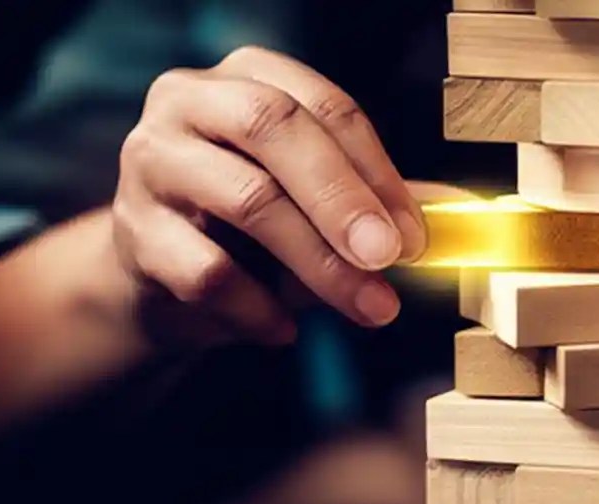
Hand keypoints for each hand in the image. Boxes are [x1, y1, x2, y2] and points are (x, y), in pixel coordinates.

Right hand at [112, 47, 426, 345]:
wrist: (158, 276)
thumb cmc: (252, 228)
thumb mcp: (317, 203)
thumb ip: (381, 201)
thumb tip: (466, 215)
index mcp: (247, 77)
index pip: (323, 106)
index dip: (377, 170)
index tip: (416, 236)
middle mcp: (190, 101)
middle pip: (274, 128)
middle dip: (344, 199)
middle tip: (390, 259)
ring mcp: (152, 161)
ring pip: (247, 200)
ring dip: (319, 264)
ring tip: (366, 308)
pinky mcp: (133, 233)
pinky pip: (208, 272)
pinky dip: (259, 310)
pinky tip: (283, 331)